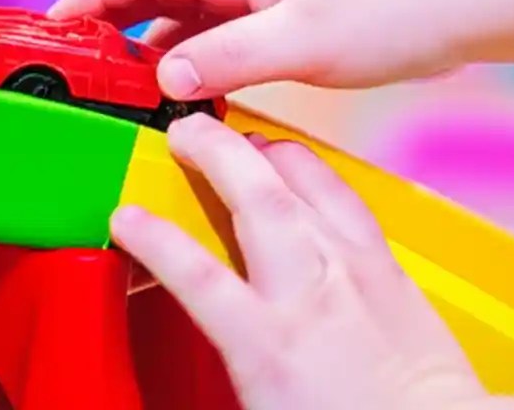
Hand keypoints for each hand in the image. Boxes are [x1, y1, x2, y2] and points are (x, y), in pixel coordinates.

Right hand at [48, 0, 465, 98]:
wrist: (456, 10)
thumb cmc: (391, 11)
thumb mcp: (303, 38)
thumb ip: (229, 58)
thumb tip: (163, 80)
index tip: (57, 27)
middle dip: (110, 22)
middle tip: (76, 66)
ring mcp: (264, 3)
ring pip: (186, 21)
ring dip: (149, 51)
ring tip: (119, 92)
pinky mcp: (285, 30)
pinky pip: (220, 45)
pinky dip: (193, 69)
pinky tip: (185, 101)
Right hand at [111, 114, 485, 409]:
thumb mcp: (259, 400)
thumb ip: (226, 349)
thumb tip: (203, 326)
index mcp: (266, 343)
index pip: (195, 273)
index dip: (153, 237)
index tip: (125, 215)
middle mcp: (311, 293)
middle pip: (255, 199)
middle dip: (214, 151)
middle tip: (186, 130)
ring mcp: (354, 271)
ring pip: (307, 183)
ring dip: (267, 150)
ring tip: (241, 138)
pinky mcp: (388, 267)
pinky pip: (348, 199)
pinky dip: (317, 173)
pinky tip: (303, 169)